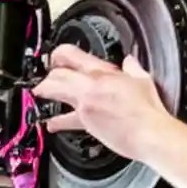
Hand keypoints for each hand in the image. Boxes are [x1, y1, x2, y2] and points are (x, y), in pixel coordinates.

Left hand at [32, 43, 175, 161]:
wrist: (148, 133)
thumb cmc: (148, 110)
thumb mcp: (143, 81)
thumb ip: (133, 69)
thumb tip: (131, 62)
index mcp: (104, 72)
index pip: (72, 55)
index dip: (59, 54)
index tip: (56, 56)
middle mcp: (90, 86)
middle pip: (58, 74)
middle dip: (48, 74)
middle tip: (44, 77)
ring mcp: (86, 105)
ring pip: (56, 92)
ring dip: (44, 91)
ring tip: (38, 93)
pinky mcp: (86, 123)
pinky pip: (66, 121)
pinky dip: (56, 123)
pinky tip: (50, 125)